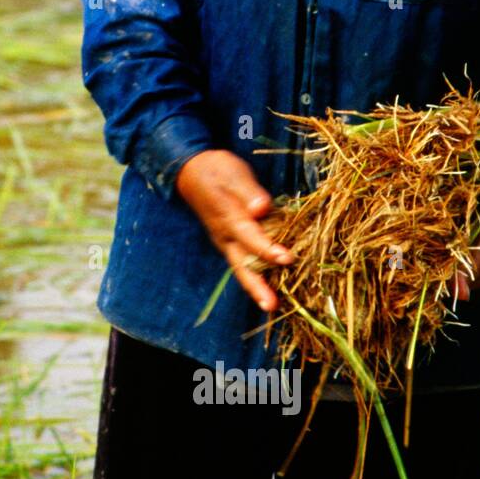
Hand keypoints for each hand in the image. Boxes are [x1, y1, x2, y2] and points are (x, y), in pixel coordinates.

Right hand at [176, 150, 293, 311]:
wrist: (192, 173)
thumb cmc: (217, 171)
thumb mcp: (233, 174)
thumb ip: (249, 192)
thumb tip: (261, 208)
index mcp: (229, 219)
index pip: (251, 237)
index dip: (268, 249)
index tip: (287, 258)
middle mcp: (227, 237)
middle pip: (242, 266)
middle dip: (256, 287)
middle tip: (271, 306)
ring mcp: (227, 243)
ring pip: (242, 269)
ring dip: (256, 289)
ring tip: (271, 307)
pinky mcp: (231, 244)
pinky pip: (245, 264)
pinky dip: (257, 278)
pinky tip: (272, 289)